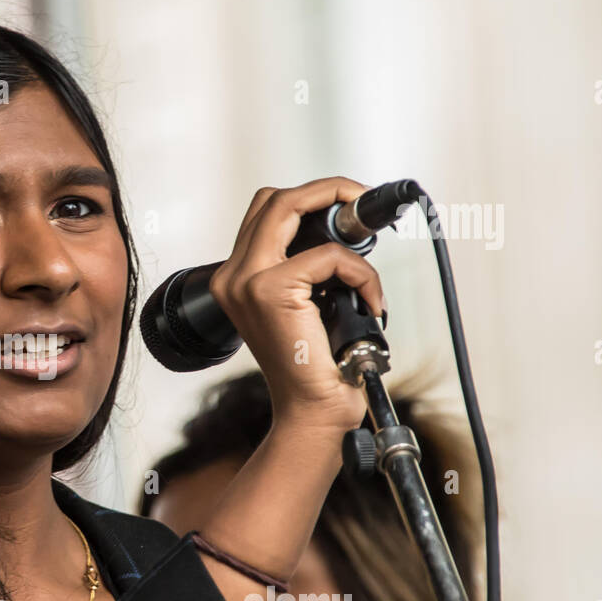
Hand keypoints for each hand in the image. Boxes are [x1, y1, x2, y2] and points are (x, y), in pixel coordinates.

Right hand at [208, 177, 385, 432]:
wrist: (313, 410)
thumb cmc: (315, 365)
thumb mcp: (305, 305)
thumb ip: (306, 267)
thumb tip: (343, 229)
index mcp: (234, 279)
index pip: (265, 212)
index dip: (310, 198)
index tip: (347, 204)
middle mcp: (231, 277)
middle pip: (274, 199)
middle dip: (326, 190)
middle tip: (361, 202)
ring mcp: (247, 281)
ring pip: (292, 209)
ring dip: (342, 224)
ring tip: (365, 250)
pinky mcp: (272, 290)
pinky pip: (330, 255)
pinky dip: (361, 273)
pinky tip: (369, 301)